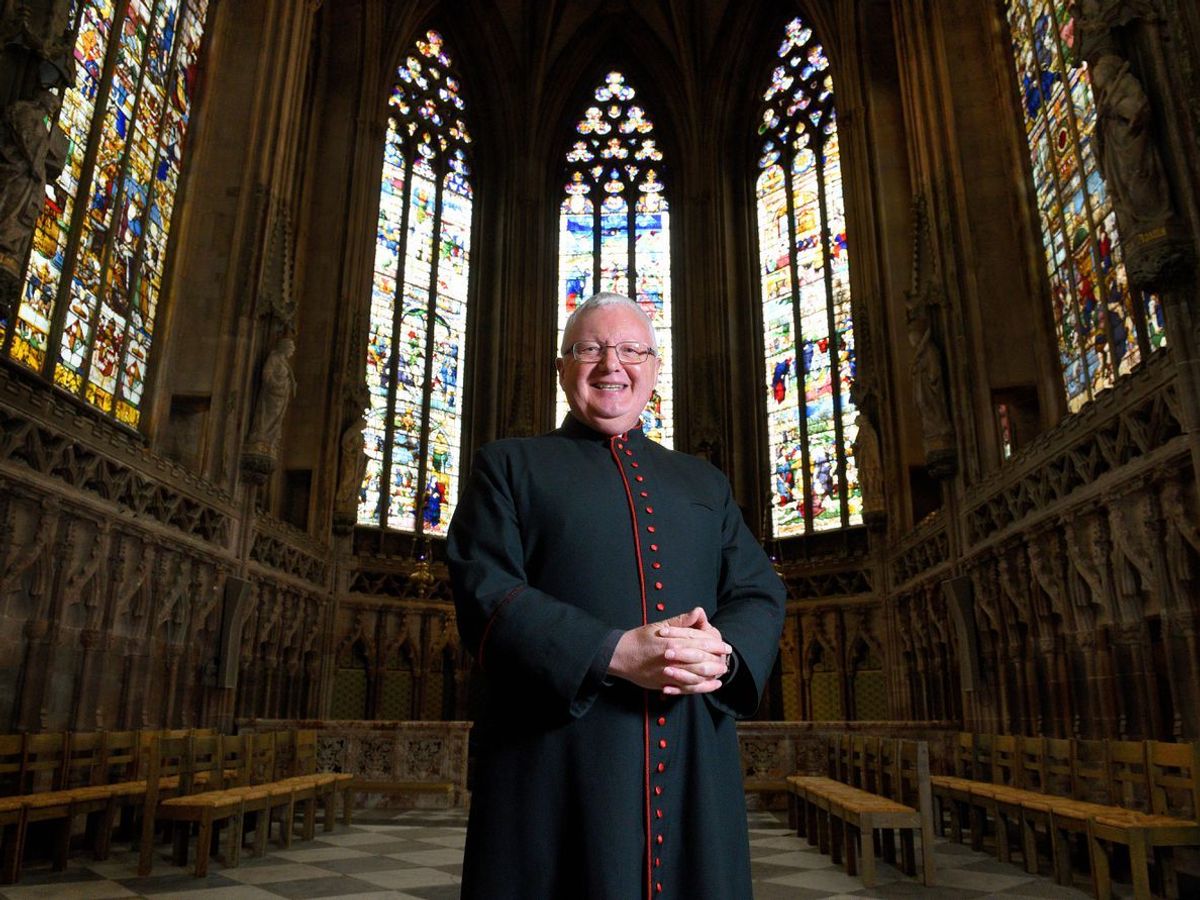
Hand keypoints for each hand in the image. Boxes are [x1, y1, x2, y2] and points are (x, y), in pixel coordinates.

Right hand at [608, 607, 731, 694]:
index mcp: (672, 642)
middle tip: (727, 658)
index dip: (715, 645)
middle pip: (701, 660)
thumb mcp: (660, 626)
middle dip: (717, 659)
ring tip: (722, 671)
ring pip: (696, 675)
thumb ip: (681, 621)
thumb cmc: (640, 638)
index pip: (700, 643)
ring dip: (712, 674)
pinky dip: (701, 687)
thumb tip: (698, 612)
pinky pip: (687, 688)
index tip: (725, 646)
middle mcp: (672, 658)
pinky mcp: (664, 684)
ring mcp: (668, 673)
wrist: (620, 655)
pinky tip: (711, 685)